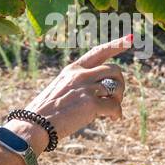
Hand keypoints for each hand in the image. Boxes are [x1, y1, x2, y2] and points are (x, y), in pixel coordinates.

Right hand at [18, 34, 132, 143]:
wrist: (34, 125)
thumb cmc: (45, 112)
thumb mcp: (60, 90)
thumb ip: (78, 86)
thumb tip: (100, 92)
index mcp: (72, 70)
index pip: (98, 52)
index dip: (116, 45)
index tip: (130, 39)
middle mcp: (80, 75)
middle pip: (114, 70)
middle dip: (120, 85)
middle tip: (115, 99)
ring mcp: (86, 88)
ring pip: (116, 87)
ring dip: (118, 100)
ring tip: (112, 111)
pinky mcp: (91, 103)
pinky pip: (114, 106)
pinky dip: (117, 114)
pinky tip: (114, 119)